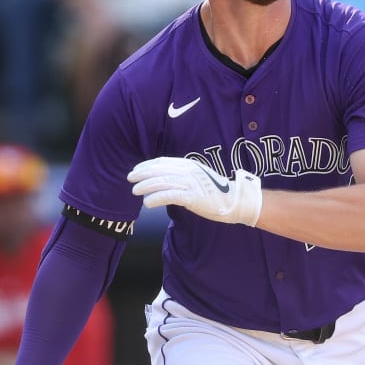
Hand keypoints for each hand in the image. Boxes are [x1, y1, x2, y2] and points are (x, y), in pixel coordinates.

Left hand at [128, 157, 262, 225]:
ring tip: (135, 191)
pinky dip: (156, 198)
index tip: (136, 170)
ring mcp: (190, 183)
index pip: (163, 162)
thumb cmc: (215, 192)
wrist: (235, 201)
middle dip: (142, 174)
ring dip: (145, 186)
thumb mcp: (197, 178)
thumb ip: (182, 176)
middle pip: (159, 170)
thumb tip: (163, 179)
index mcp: (189, 165)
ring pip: (161, 182)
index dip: (147, 165)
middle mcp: (188, 171)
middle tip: (130, 178)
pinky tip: (147, 203)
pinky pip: (169, 196)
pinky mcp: (192, 197)